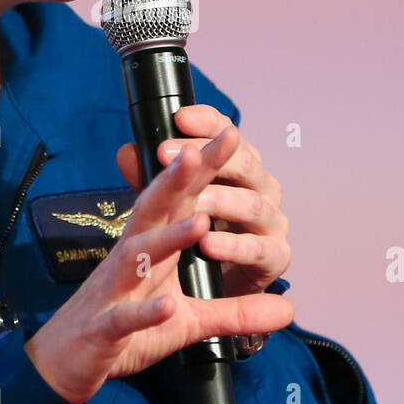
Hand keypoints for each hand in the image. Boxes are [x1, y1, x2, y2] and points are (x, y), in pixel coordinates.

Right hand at [23, 127, 294, 403]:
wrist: (66, 361)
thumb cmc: (126, 328)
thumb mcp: (190, 320)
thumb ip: (236, 311)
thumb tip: (287, 310)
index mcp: (152, 247)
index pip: (179, 198)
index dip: (201, 166)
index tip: (230, 132)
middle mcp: (133, 258)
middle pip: (155, 210)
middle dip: (180, 181)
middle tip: (204, 150)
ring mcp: (117, 290)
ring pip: (140, 256)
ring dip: (169, 238)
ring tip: (201, 221)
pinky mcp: (107, 328)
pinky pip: (126, 317)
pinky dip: (145, 311)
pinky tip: (167, 305)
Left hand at [116, 105, 289, 297]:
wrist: (216, 286)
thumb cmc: (195, 235)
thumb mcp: (169, 204)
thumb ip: (151, 179)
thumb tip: (126, 153)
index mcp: (238, 166)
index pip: (226, 133)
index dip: (205, 123)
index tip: (178, 117)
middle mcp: (261, 186)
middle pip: (245, 161)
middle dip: (208, 157)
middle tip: (167, 156)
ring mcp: (272, 220)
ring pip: (252, 203)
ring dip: (220, 201)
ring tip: (192, 204)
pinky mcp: (276, 255)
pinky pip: (259, 248)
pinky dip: (233, 246)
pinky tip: (208, 245)